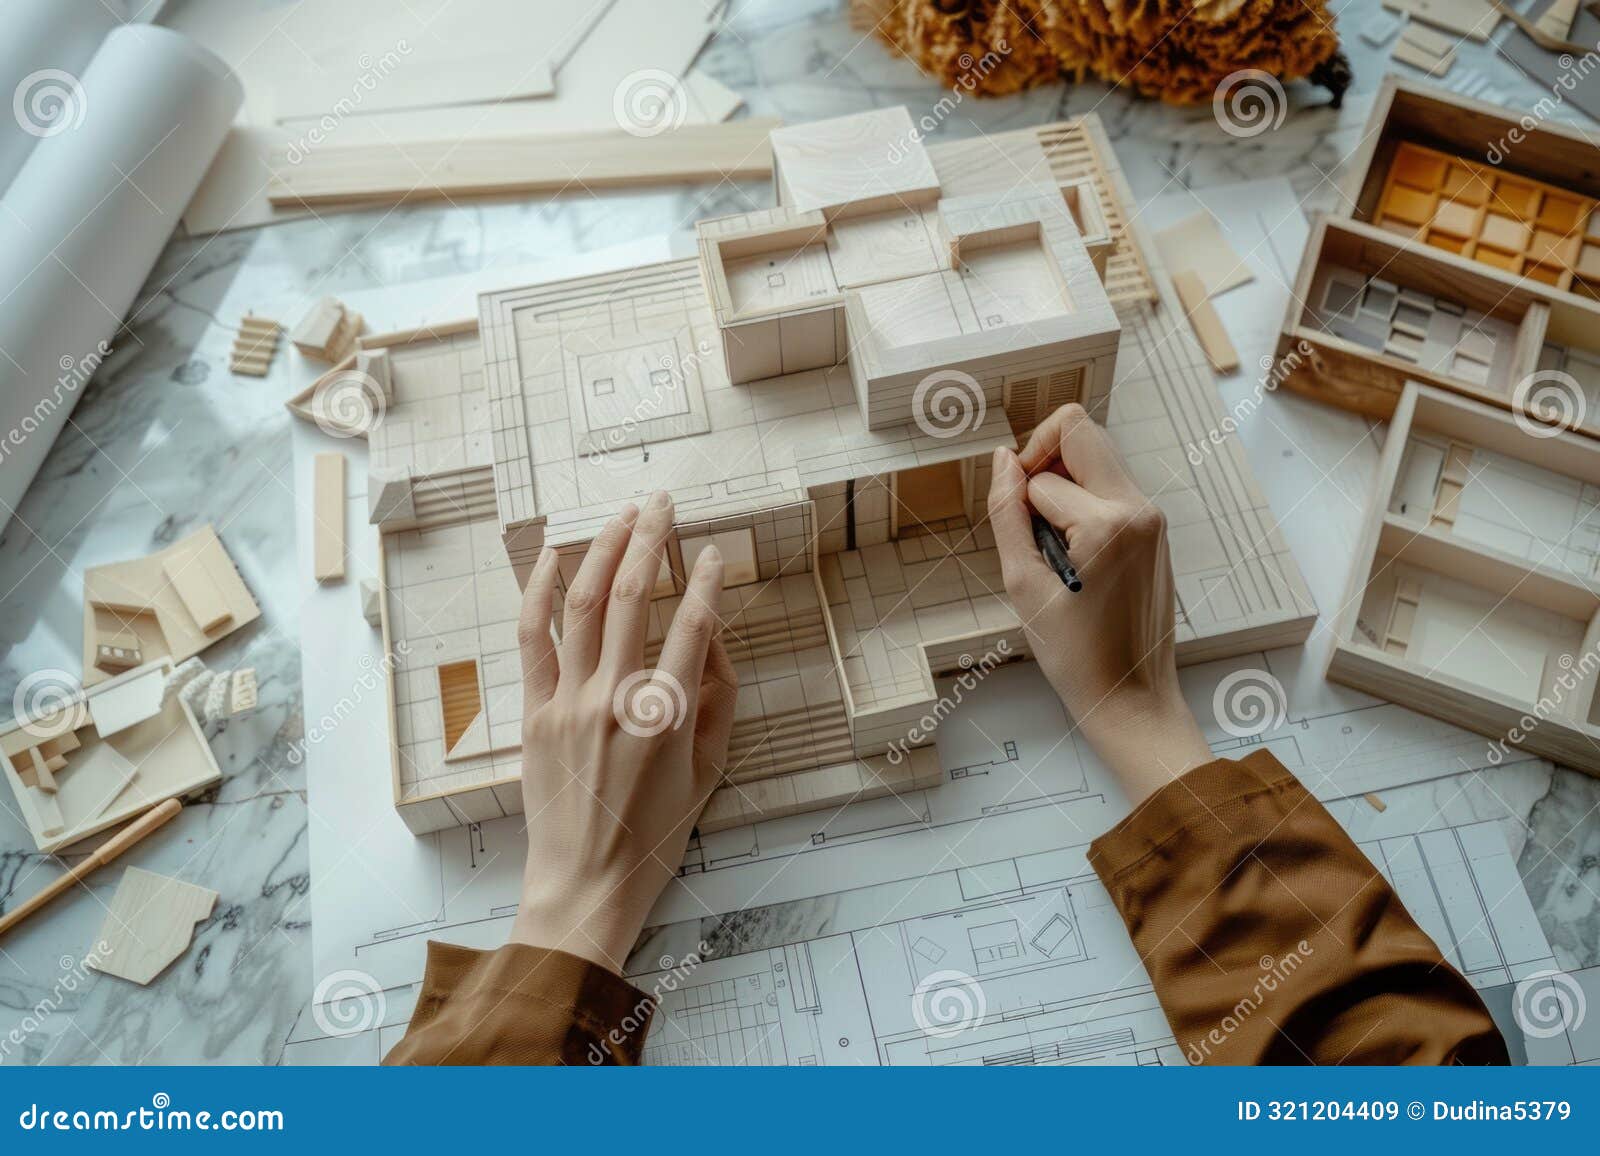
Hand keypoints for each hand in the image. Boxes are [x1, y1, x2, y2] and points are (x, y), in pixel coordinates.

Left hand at [510, 491, 738, 971]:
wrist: (585, 882)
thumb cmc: (654, 835)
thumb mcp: (709, 771)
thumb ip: (717, 699)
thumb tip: (710, 635)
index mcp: (668, 718)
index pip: (692, 626)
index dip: (704, 580)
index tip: (710, 552)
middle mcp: (617, 701)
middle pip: (631, 597)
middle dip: (649, 540)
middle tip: (662, 502)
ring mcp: (570, 703)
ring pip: (582, 605)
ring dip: (603, 550)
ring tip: (620, 515)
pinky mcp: (535, 713)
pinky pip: (533, 637)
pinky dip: (539, 590)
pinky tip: (553, 555)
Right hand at [988, 405, 1211, 802]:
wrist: (1133, 699)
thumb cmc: (1076, 656)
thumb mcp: (1023, 585)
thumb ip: (1007, 514)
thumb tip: (1002, 459)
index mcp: (1110, 523)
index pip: (1042, 475)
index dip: (1017, 501)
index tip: (1019, 540)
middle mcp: (1140, 509)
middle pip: (1082, 430)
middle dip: (1042, 458)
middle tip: (1028, 514)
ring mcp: (1154, 518)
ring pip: (1096, 456)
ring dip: (1062, 483)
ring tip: (1052, 543)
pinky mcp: (1156, 531)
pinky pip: (1110, 487)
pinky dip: (1082, 502)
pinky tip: (1073, 554)